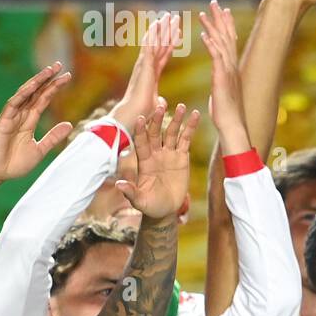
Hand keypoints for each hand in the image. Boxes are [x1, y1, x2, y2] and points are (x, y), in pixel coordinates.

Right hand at [0, 63, 73, 182]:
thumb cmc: (16, 162)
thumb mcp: (41, 149)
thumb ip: (53, 136)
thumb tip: (70, 124)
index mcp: (29, 120)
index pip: (43, 99)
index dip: (54, 87)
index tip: (66, 76)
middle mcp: (20, 115)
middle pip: (35, 92)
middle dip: (47, 79)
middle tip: (58, 65)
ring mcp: (11, 117)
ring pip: (24, 94)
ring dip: (36, 82)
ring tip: (48, 71)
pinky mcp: (2, 122)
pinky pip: (12, 105)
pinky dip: (21, 95)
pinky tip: (31, 86)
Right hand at [108, 15, 175, 128]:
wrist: (135, 113)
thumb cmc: (143, 111)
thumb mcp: (155, 103)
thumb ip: (158, 99)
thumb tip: (161, 102)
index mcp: (152, 73)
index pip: (163, 54)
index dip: (170, 43)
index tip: (177, 33)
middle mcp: (147, 65)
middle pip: (159, 44)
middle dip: (167, 31)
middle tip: (173, 17)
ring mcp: (145, 64)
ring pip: (154, 42)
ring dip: (162, 29)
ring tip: (169, 16)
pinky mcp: (144, 65)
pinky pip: (149, 46)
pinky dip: (153, 35)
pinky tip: (157, 24)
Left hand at [117, 102, 199, 219]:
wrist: (166, 209)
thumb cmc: (150, 205)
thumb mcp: (139, 200)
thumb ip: (130, 191)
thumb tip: (119, 184)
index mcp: (143, 161)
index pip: (141, 142)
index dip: (141, 131)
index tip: (141, 118)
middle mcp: (155, 154)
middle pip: (156, 133)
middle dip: (158, 119)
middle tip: (161, 105)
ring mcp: (169, 154)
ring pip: (172, 133)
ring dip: (176, 119)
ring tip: (182, 106)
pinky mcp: (182, 157)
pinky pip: (186, 140)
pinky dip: (190, 127)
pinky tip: (195, 115)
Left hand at [198, 0, 250, 155]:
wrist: (232, 125)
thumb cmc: (226, 114)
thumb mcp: (224, 92)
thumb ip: (223, 82)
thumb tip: (222, 79)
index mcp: (230, 68)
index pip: (228, 41)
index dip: (225, 25)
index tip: (222, 12)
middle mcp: (232, 66)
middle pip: (227, 36)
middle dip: (220, 19)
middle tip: (214, 3)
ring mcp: (228, 71)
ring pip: (221, 43)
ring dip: (213, 27)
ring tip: (205, 12)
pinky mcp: (222, 78)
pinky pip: (216, 57)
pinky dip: (211, 45)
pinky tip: (204, 34)